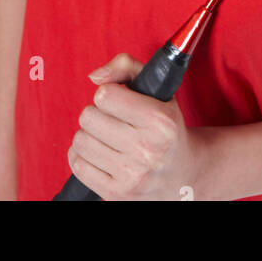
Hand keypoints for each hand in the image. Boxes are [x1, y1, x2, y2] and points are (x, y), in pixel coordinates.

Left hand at [67, 52, 211, 200]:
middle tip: (112, 120)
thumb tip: (94, 76)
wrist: (183, 176)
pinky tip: (99, 153)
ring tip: (106, 137)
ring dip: (89, 135)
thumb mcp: (155, 89)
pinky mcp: (117, 194)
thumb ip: (125, 66)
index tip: (118, 100)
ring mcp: (132, 176)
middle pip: (88, 117)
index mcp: (160, 122)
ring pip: (80, 141)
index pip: (105, 96)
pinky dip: (82, 156)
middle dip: (96, 114)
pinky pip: (78, 166)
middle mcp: (147, 151)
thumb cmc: (164, 126)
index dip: (108, 94)